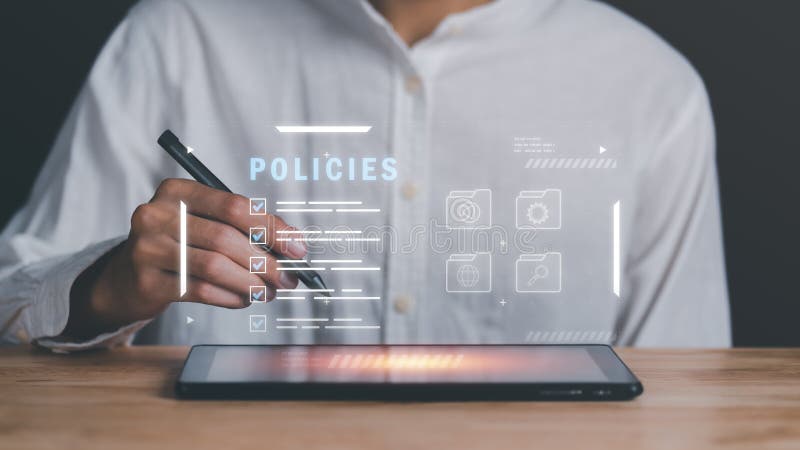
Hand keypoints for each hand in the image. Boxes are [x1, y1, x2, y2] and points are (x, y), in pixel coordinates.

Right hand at [64, 178, 304, 337]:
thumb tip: (293, 246)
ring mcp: (148, 248)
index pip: (235, 206)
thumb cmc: (178, 245)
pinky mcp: (147, 281)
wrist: (126, 278)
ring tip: (269, 292)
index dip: (272, 229)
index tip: (298, 249)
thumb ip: (244, 228)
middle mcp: (157, 214)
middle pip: (227, 238)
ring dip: (252, 283)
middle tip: (289, 278)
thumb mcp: (204, 224)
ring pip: (215, 267)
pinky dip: (231, 297)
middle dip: (266, 262)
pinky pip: (202, 290)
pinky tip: (244, 299)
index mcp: (177, 191)